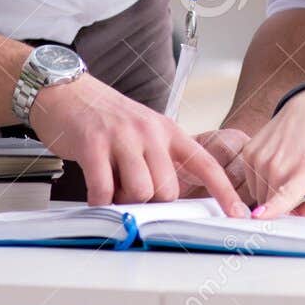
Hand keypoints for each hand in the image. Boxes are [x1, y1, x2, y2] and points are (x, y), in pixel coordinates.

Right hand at [29, 75, 245, 215]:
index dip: (224, 191)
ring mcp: (122, 136)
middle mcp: (150, 132)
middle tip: (128, 191)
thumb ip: (159, 159)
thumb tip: (166, 199)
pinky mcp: (94, 143)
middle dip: (149, 202)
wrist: (66, 91)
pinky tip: (94, 191)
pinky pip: (104, 188)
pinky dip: (99, 200)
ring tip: (110, 186)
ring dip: (123, 200)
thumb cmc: (104, 117)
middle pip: (167, 190)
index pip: (205, 163)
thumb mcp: (143, 130)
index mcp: (167, 130)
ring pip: (140, 191)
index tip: (239, 214)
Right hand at [239, 87, 304, 218]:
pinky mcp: (250, 152)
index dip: (271, 209)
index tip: (260, 217)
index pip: (284, 195)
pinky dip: (262, 184)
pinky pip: (251, 182)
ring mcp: (262, 157)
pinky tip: (280, 173)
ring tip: (292, 185)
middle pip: (272, 206)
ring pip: (260, 195)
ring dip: (272, 198)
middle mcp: (279, 163)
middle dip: (285, 212)